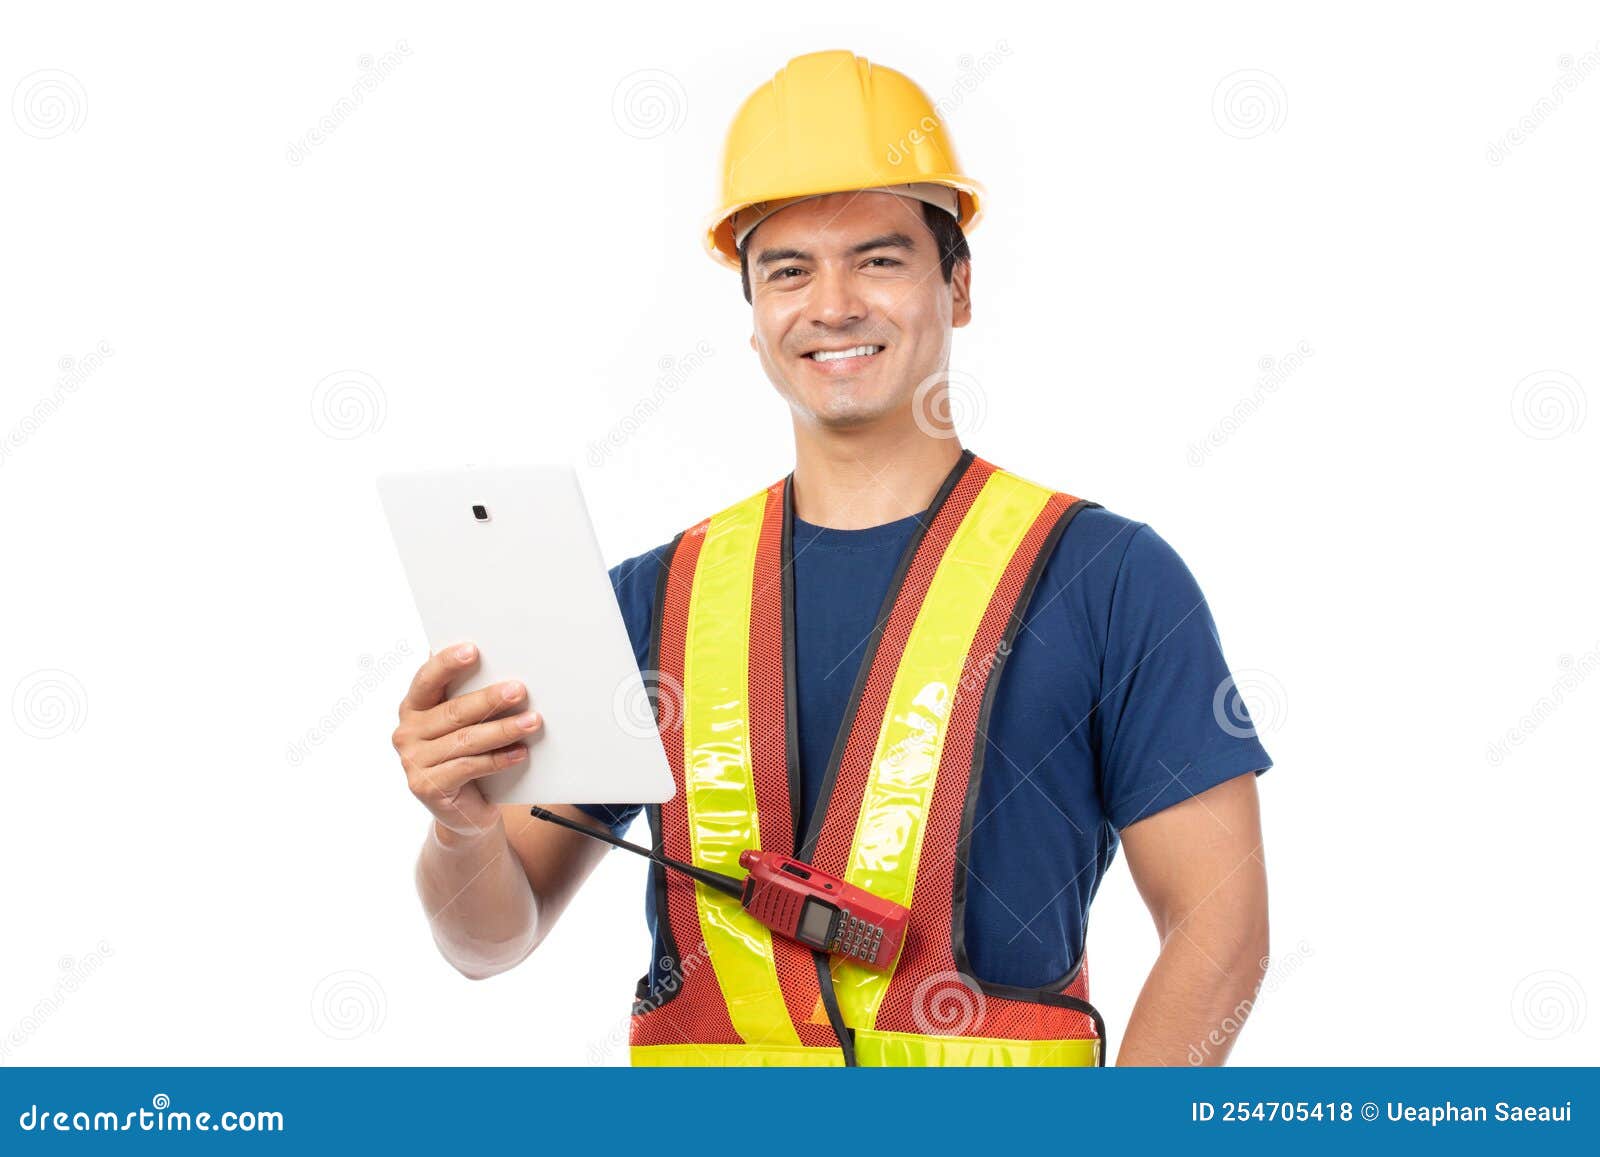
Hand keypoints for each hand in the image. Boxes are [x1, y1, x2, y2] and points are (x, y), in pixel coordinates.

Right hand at [392, 642, 542, 836]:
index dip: (447, 663)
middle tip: (519, 690)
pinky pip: (468, 767)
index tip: (473, 650)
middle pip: (454, 711)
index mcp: (413, 707)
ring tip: (532, 722)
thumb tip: (502, 668)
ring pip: (466, 740)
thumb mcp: (464, 726)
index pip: (427, 679)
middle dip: (490, 699)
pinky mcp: (427, 787)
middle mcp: (407, 732)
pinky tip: (520, 753)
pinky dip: (498, 759)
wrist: (464, 812)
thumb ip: (469, 699)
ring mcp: (413, 761)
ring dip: (503, 729)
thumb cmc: (467, 757)